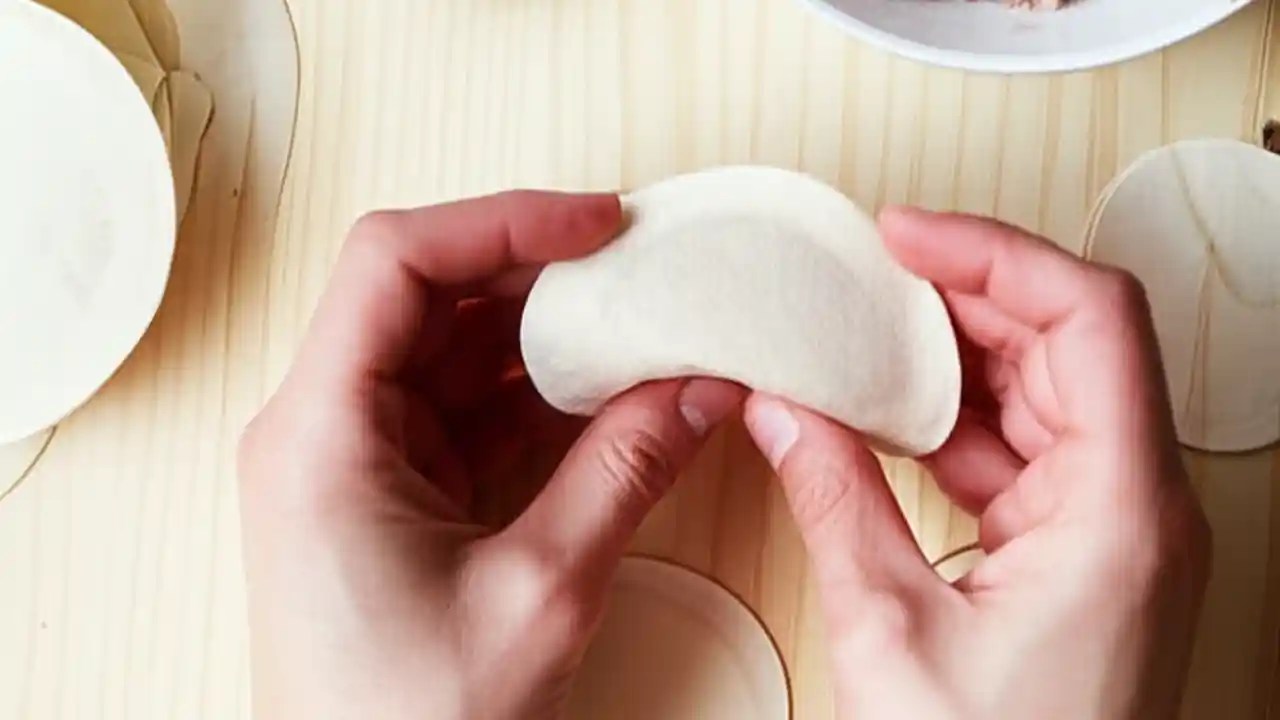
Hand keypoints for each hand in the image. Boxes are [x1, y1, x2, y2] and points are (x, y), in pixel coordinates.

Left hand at [238, 192, 743, 718]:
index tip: (596, 224)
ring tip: (634, 331)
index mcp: (320, 434)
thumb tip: (698, 389)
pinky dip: (531, 396)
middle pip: (426, 295)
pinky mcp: (387, 490)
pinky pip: (461, 409)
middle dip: (534, 275)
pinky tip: (602, 395)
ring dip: (541, 337)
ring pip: (448, 349)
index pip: (395, 263)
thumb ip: (624, 473)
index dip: (502, 221)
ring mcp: (353, 459)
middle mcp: (321, 429)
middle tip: (632, 271)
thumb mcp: (539, 593)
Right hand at [744, 208, 1209, 719]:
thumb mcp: (890, 631)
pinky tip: (889, 413)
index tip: (908, 235)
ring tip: (870, 332)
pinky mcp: (1074, 549)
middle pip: (1070, 340)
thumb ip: (835, 500)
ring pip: (1044, 389)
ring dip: (958, 353)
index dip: (996, 255)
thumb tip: (782, 408)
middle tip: (876, 269)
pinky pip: (1022, 447)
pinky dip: (956, 419)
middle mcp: (1134, 505)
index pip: (1088, 322)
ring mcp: (1108, 526)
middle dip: (969, 291)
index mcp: (1119, 513)